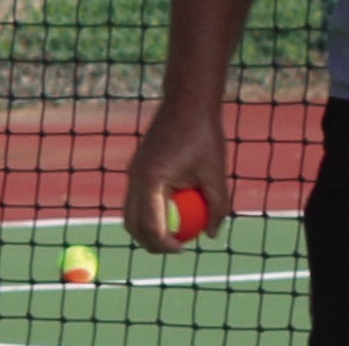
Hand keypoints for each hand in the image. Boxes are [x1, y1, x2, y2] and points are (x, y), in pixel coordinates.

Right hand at [123, 99, 228, 251]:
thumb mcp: (215, 172)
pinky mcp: (138, 164)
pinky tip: (173, 207)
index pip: (152, 226)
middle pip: (133, 224)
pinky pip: (137, 197)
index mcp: (151, 179)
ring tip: (174, 232)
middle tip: (175, 248)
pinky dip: (149, 209)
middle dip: (151, 243)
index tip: (183, 250)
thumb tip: (212, 235)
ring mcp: (133, 169)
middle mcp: (136, 176)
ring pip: (131, 212)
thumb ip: (217, 206)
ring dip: (147, 227)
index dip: (166, 245)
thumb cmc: (204, 133)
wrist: (188, 99)